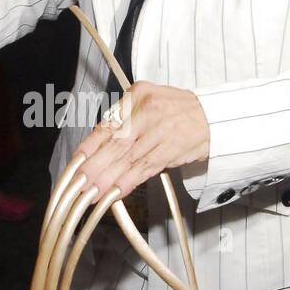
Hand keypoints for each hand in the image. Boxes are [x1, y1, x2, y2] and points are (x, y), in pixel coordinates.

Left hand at [75, 82, 209, 202]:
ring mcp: (160, 132)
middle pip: (115, 144)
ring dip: (108, 179)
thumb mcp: (147, 99)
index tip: (76, 163)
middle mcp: (147, 112)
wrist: (213, 115)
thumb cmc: (176, 109)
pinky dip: (129, 182)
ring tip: (92, 193)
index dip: (89, 146)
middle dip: (94, 168)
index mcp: (137, 96)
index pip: (108, 124)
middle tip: (79, 184)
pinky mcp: (171, 150)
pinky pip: (145, 168)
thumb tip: (97, 145)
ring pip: (129, 159)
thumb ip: (122, 117)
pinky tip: (116, 192)